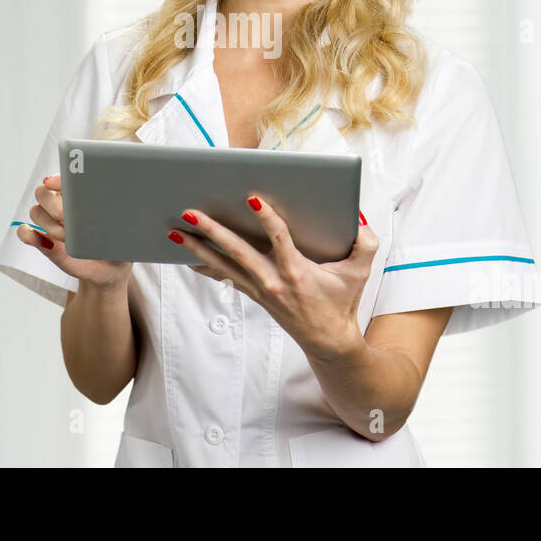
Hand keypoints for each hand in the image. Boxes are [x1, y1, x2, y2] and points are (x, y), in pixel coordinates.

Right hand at [17, 173, 131, 289]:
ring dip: (49, 225)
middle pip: (44, 192)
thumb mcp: (126, 232)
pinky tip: (47, 243)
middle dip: (55, 207)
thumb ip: (119, 218)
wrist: (108, 270)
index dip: (58, 179)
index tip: (54, 183)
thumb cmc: (119, 247)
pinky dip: (29, 235)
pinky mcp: (43, 241)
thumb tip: (113, 204)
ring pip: (36, 211)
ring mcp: (52, 222)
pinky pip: (25, 232)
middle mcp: (64, 205)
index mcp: (82, 196)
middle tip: (71, 222)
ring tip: (68, 238)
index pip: (65, 178)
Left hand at [171, 195, 375, 360]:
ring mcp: (260, 289)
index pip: (279, 239)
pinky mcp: (255, 294)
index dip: (267, 218)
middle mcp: (273, 280)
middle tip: (190, 213)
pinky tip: (186, 256)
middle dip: (212, 231)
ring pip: (223, 265)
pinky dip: (205, 266)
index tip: (252, 198)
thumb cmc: (343, 302)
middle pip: (237, 251)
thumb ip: (366, 243)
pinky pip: (225, 277)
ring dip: (197, 248)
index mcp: (297, 272)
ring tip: (174, 232)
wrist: (329, 342)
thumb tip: (358, 219)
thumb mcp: (360, 273)